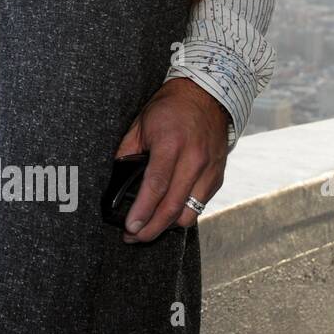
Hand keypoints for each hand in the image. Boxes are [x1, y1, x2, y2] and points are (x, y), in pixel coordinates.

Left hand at [115, 77, 228, 242]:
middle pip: (173, 207)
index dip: (142, 211)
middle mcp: (194, 160)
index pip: (155, 187)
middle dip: (152, 228)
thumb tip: (115, 177)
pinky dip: (183, 213)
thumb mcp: (140, 124)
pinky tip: (167, 214)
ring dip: (168, 226)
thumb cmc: (169, 107)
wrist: (207, 95)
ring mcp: (210, 170)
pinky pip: (200, 204)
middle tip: (134, 237)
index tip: (130, 227)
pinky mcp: (218, 176)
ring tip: (149, 228)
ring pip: (190, 212)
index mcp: (172, 145)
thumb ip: (128, 152)